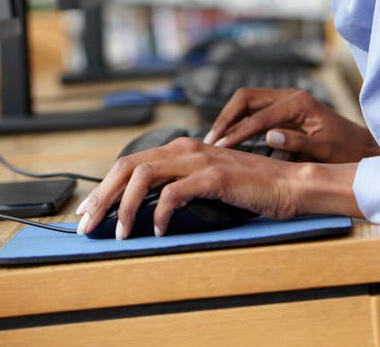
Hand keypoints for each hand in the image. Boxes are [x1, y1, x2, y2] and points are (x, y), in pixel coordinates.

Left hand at [76, 136, 359, 238]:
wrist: (291, 184)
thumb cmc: (252, 187)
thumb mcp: (208, 182)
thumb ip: (180, 184)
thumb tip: (146, 206)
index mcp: (183, 147)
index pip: (131, 162)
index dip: (104, 186)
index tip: (89, 209)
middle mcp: (187, 147)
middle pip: (128, 165)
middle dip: (102, 196)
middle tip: (88, 224)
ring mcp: (201, 159)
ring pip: (144, 175)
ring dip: (124, 205)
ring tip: (119, 232)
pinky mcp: (215, 176)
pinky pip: (175, 192)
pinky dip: (160, 213)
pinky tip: (159, 230)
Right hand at [203, 87, 379, 163]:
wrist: (364, 148)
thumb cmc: (347, 151)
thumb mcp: (324, 150)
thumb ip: (297, 143)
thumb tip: (268, 137)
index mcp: (299, 103)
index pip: (259, 116)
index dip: (237, 132)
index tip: (219, 147)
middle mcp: (290, 97)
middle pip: (247, 98)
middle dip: (226, 117)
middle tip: (211, 139)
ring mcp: (287, 102)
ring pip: (248, 102)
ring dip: (230, 119)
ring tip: (214, 140)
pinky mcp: (285, 111)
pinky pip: (256, 112)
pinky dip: (241, 123)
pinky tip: (231, 140)